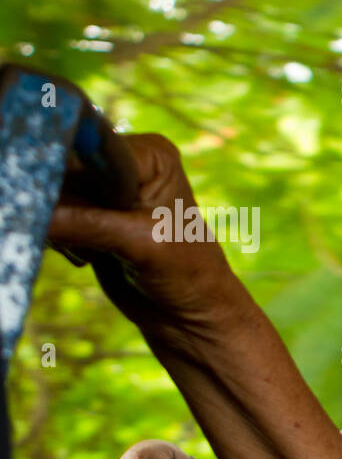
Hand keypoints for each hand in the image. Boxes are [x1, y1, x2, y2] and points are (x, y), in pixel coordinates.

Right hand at [46, 133, 242, 334]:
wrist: (190, 314)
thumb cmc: (186, 275)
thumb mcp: (141, 244)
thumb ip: (86, 223)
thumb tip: (33, 212)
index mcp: (149, 154)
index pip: (86, 145)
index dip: (66, 171)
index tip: (63, 201)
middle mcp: (124, 163)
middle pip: (61, 167)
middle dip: (60, 204)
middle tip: (83, 237)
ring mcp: (104, 189)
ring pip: (49, 193)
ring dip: (59, 226)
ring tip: (95, 251)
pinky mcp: (87, 215)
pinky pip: (48, 215)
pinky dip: (57, 237)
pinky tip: (89, 256)